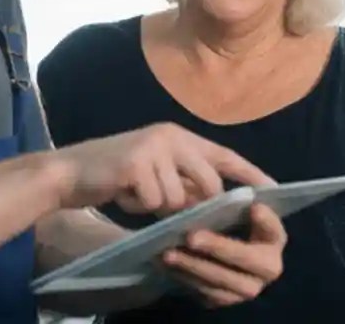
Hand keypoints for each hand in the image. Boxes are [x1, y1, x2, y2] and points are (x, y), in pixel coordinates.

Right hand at [48, 123, 273, 213]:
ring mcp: (153, 147)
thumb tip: (216, 205)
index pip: (224, 156)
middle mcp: (170, 136)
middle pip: (209, 184)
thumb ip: (185, 184)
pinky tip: (122, 194)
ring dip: (158, 207)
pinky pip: (154, 202)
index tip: (275, 190)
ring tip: (134, 193)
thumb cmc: (116, 177)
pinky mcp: (135, 163)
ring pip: (179, 199)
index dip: (250, 174)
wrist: (69, 173)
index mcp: (179, 136)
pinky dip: (138, 206)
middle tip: (166, 208)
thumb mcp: (158, 175)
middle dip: (195, 205)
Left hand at [161, 203, 286, 307]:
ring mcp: (247, 287)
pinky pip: (208, 293)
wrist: (212, 251)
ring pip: (224, 280)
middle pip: (248, 260)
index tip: (254, 207)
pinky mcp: (226, 298)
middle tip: (191, 237)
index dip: (267, 221)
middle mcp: (267, 268)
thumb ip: (229, 201)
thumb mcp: (229, 206)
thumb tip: (211, 195)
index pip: (275, 230)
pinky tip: (168, 265)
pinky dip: (186, 278)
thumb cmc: (225, 219)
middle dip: (218, 247)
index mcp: (273, 240)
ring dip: (195, 266)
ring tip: (169, 253)